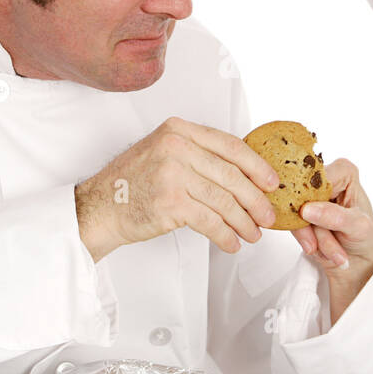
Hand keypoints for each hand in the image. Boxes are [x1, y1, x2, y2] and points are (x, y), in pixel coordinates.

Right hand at [74, 116, 280, 260]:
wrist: (101, 207)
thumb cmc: (135, 183)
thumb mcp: (164, 152)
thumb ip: (199, 155)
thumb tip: (246, 173)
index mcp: (179, 130)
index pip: (230, 145)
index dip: (256, 166)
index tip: (271, 182)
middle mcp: (176, 147)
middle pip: (231, 175)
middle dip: (256, 199)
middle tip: (268, 215)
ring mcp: (172, 174)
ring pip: (224, 200)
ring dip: (244, 221)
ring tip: (253, 233)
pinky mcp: (170, 203)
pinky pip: (210, 221)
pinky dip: (225, 235)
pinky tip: (232, 243)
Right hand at [291, 158, 372, 319]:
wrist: (355, 265)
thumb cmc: (365, 240)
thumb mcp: (359, 228)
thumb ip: (335, 217)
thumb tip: (308, 209)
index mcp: (344, 171)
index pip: (319, 173)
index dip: (316, 195)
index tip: (316, 215)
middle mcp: (322, 179)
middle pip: (302, 193)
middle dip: (315, 225)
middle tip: (330, 246)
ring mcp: (306, 197)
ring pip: (294, 212)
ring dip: (311, 237)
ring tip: (331, 254)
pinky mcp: (295, 215)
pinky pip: (289, 224)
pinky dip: (303, 241)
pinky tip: (318, 252)